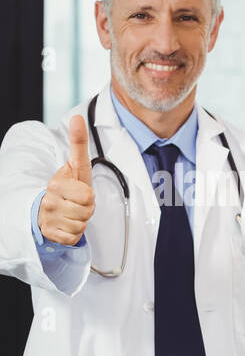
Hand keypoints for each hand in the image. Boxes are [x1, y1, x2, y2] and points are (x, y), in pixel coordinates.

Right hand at [38, 115, 95, 245]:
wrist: (46, 209)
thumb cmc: (67, 187)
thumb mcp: (75, 166)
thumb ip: (78, 143)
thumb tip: (77, 117)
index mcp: (56, 184)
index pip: (87, 196)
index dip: (88, 196)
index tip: (78, 191)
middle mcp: (50, 201)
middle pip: (87, 212)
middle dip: (87, 209)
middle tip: (78, 204)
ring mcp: (48, 218)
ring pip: (82, 226)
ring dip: (81, 221)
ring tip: (72, 213)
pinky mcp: (50, 234)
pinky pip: (74, 238)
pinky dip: (73, 234)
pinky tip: (66, 225)